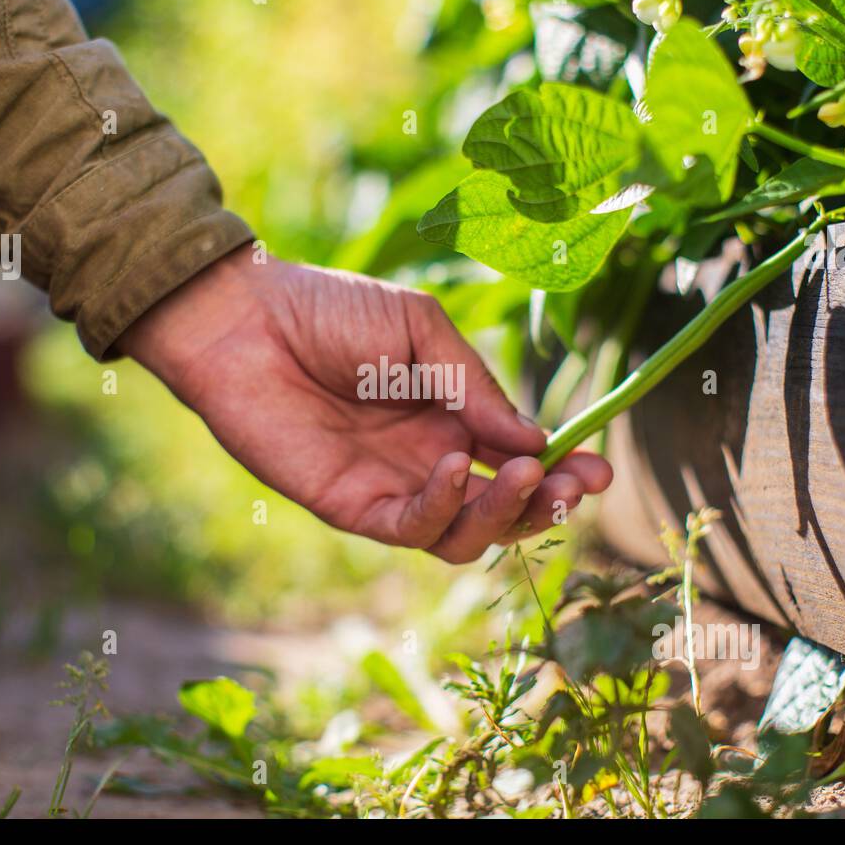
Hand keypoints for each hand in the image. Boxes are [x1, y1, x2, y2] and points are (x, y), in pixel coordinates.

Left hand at [120, 244, 611, 562]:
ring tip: (528, 476)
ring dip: (506, 513)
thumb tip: (538, 440)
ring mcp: (392, 486)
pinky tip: (456, 465)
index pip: (520, 457)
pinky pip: (413, 527)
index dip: (564, 467)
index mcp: (453, 414)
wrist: (245, 318)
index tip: (599, 466)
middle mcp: (429, 458)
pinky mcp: (351, 505)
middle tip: (576, 484)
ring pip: (466, 532)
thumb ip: (475, 386)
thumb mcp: (421, 331)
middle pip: (504, 507)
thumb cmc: (330, 311)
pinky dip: (444, 506)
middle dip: (549, 502)